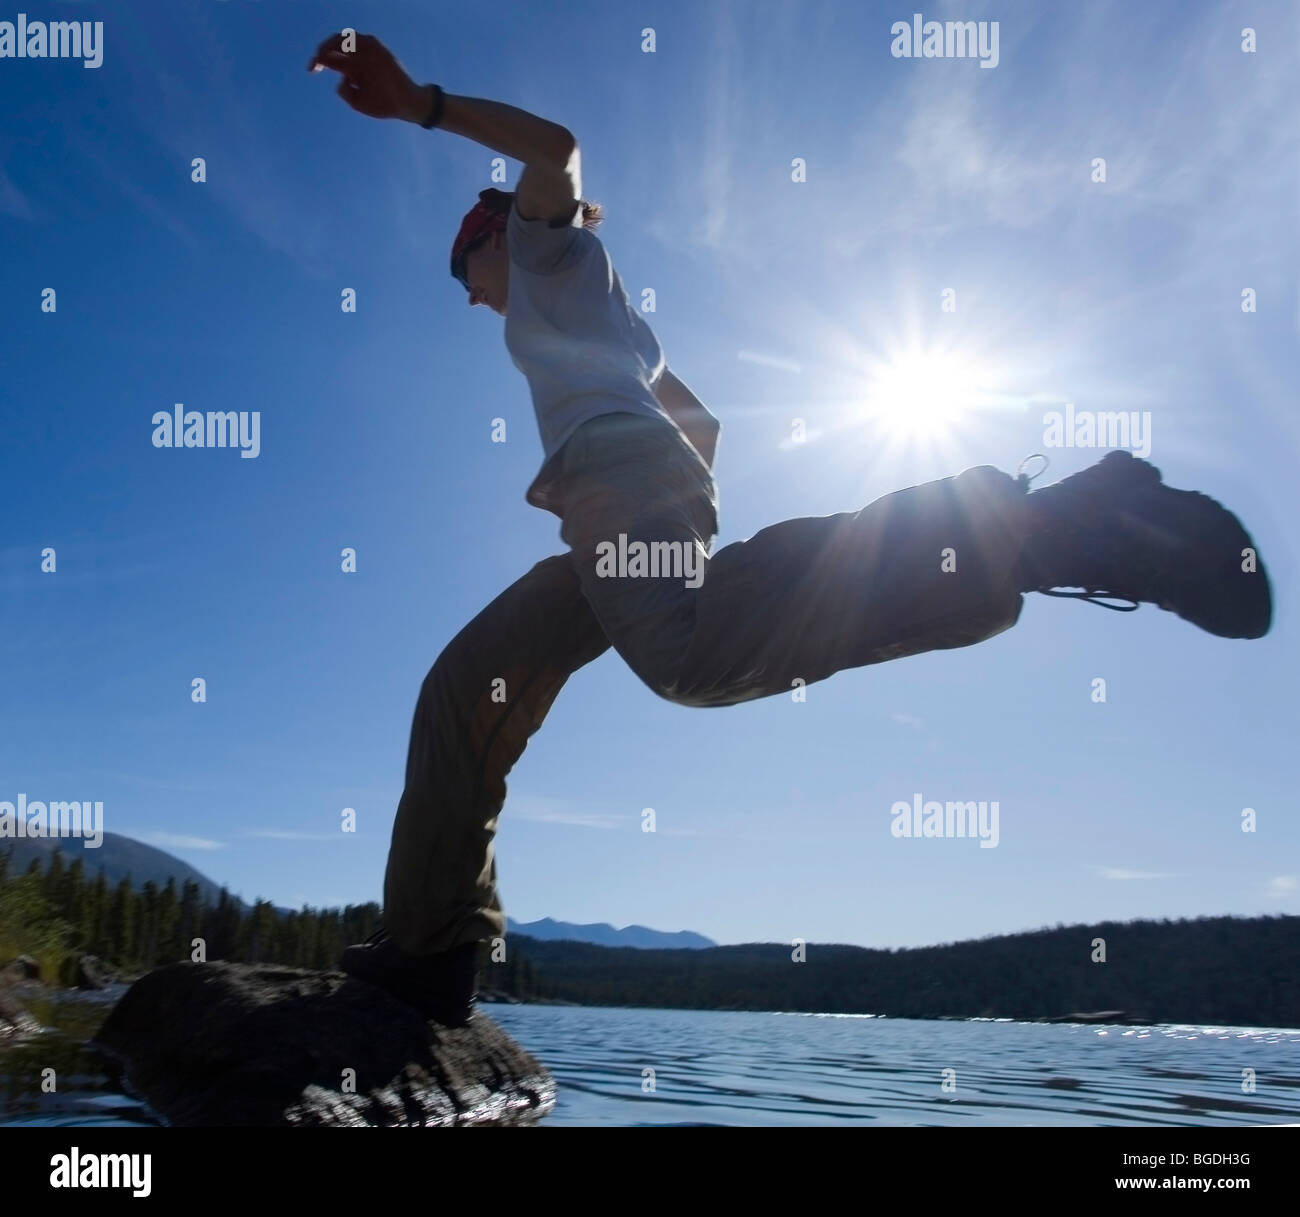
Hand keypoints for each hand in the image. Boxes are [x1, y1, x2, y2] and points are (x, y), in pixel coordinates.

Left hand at [307, 31, 427, 121]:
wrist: (405, 102)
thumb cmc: (384, 104)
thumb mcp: (358, 102)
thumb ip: (345, 90)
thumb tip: (340, 78)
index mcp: (353, 70)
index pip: (331, 59)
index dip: (319, 61)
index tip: (311, 70)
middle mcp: (358, 58)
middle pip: (335, 45)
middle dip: (322, 51)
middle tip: (315, 64)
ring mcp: (368, 51)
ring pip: (344, 38)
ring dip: (332, 43)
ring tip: (325, 56)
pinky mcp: (378, 48)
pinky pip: (359, 39)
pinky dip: (347, 42)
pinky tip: (342, 52)